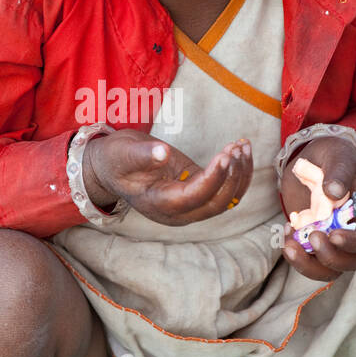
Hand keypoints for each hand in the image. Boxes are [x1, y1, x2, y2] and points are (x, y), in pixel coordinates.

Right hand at [83, 129, 253, 226]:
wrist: (112, 166)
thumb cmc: (116, 159)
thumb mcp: (124, 153)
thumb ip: (143, 155)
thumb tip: (163, 152)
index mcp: (159, 204)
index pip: (194, 197)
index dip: (213, 178)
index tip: (225, 154)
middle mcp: (178, 211)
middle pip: (216, 204)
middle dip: (232, 176)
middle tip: (237, 147)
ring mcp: (190, 204)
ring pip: (226, 199)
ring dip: (240, 174)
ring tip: (243, 145)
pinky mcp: (198, 190)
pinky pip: (226, 190)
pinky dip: (238, 173)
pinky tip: (242, 150)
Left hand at [279, 135, 355, 281]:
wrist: (319, 161)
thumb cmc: (336, 157)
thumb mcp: (339, 157)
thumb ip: (339, 172)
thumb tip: (332, 192)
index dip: (353, 242)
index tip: (334, 235)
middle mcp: (354, 233)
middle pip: (350, 261)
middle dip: (330, 256)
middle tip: (311, 236)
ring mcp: (334, 242)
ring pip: (328, 269)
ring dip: (308, 264)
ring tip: (289, 246)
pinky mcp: (314, 243)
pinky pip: (308, 261)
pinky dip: (295, 255)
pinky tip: (286, 234)